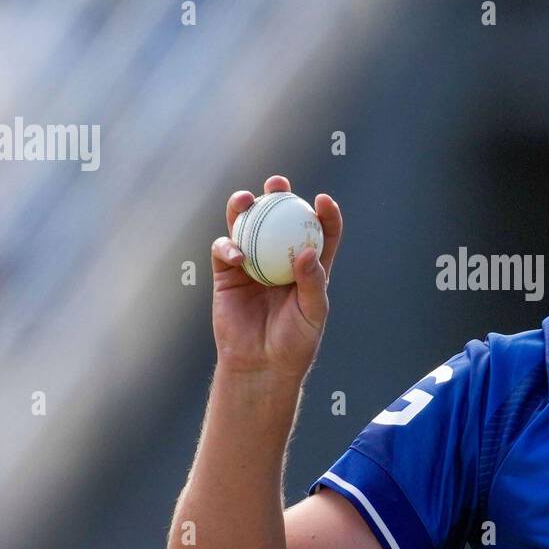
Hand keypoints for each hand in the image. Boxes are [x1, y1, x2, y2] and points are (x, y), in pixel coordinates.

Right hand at [210, 175, 342, 380]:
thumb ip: (313, 283)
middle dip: (278, 194)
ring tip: (247, 198)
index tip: (323, 200)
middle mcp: (279, 258)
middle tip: (278, 183)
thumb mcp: (313, 314)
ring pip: (246, 226)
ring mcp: (252, 263)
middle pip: (279, 218)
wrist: (261, 365)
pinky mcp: (226, 274)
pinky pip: (224, 250)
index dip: (323, 213)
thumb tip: (305, 252)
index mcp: (308, 265)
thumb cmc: (295, 343)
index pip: (319, 232)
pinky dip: (228, 246)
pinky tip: (236, 253)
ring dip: (244, 206)